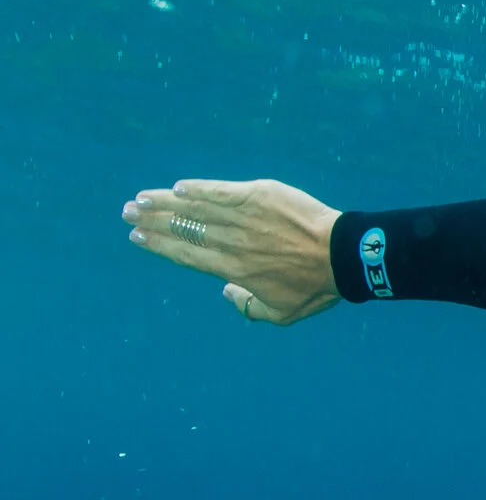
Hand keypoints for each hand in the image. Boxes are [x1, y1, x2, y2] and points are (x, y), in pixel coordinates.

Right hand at [124, 178, 342, 325]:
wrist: (343, 255)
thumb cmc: (316, 286)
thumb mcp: (281, 313)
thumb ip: (248, 307)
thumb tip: (226, 292)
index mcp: (232, 269)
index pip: (185, 255)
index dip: (159, 245)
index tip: (137, 237)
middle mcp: (231, 242)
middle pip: (183, 229)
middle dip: (151, 220)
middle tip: (127, 212)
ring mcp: (244, 217)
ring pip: (196, 208)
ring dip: (165, 202)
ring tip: (141, 198)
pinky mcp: (260, 195)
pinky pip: (223, 191)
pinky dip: (200, 188)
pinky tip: (180, 186)